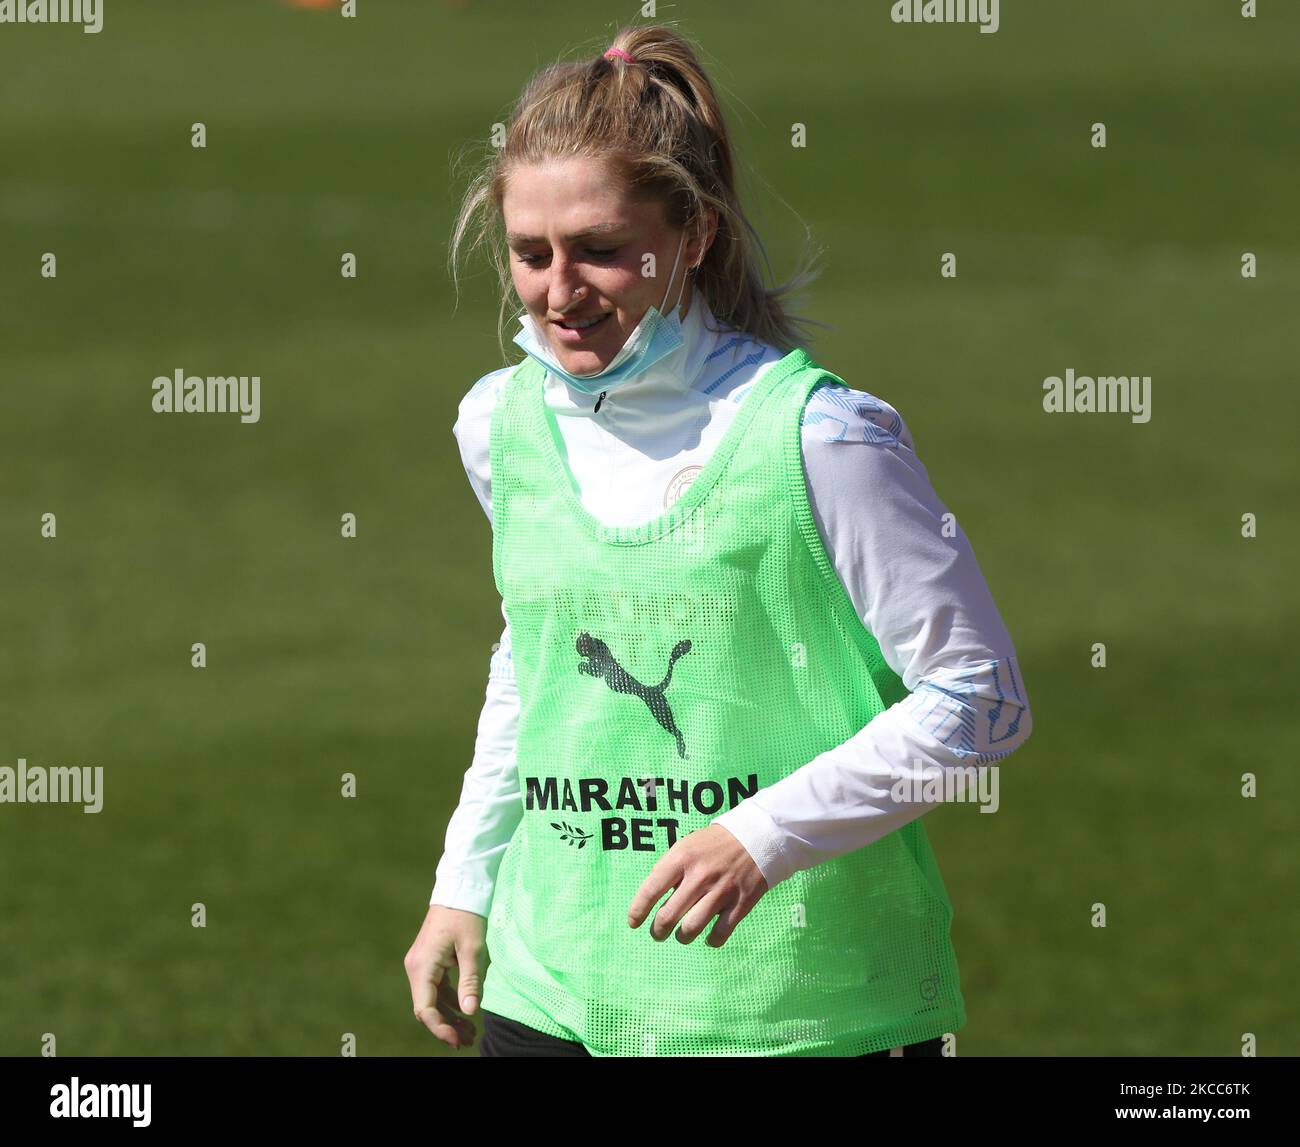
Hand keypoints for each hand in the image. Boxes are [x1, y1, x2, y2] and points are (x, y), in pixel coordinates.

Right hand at [403, 904, 486, 1048]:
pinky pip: (436, 988)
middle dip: (446, 1026)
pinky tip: (465, 1010)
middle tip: (468, 1039)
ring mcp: (421, 965)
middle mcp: (416, 967)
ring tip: (470, 1031)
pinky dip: (449, 1001)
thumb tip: (470, 1012)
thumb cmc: (467, 916)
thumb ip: (471, 982)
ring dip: (448, 1016)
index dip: (440, 1028)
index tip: (457, 1040)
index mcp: (422, 966)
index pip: (425, 1009)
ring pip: (431, 1000)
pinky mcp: (429, 961)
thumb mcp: (473, 949)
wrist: (460, 888)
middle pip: (427, 1007)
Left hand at [627, 824, 769, 947]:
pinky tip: (708, 937)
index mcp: (682, 858)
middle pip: (668, 916)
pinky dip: (711, 940)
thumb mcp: (686, 846)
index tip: (633, 922)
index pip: (651, 889)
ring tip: (681, 935)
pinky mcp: (740, 904)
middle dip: (658, 930)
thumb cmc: (713, 845)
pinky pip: (719, 934)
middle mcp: (699, 876)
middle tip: (658, 933)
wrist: (756, 838)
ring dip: (682, 937)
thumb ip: (669, 870)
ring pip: (691, 929)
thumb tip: (654, 899)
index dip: (638, 910)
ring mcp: (721, 891)